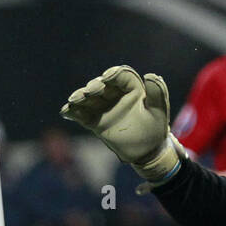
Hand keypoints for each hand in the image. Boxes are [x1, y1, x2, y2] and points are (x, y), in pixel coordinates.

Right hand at [61, 64, 183, 183]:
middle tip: (91, 91)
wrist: (146, 152)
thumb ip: (157, 93)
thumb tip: (151, 74)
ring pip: (89, 98)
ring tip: (75, 99)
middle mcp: (115, 96)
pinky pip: (81, 115)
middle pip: (101, 85)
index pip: (122, 76)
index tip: (107, 77)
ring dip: (80, 96)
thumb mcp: (159, 111)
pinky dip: (73, 112)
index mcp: (133, 89)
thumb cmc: (155, 129)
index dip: (114, 74)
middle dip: (94, 86)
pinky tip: (66, 111)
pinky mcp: (95, 122)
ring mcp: (103, 108)